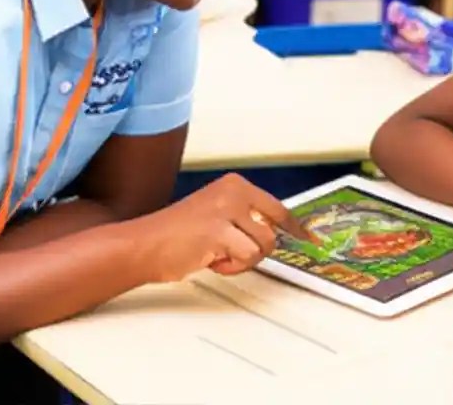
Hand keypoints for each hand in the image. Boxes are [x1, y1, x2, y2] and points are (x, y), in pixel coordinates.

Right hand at [136, 173, 314, 281]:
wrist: (144, 245)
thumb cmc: (175, 234)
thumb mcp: (215, 214)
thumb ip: (242, 218)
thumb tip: (272, 232)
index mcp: (233, 185)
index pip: (276, 207)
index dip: (295, 226)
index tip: (308, 236)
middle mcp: (232, 192)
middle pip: (272, 231)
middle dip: (255, 250)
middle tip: (230, 253)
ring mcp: (226, 210)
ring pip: (262, 246)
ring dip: (241, 260)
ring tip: (216, 254)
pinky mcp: (219, 232)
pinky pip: (246, 257)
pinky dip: (231, 267)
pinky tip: (211, 260)